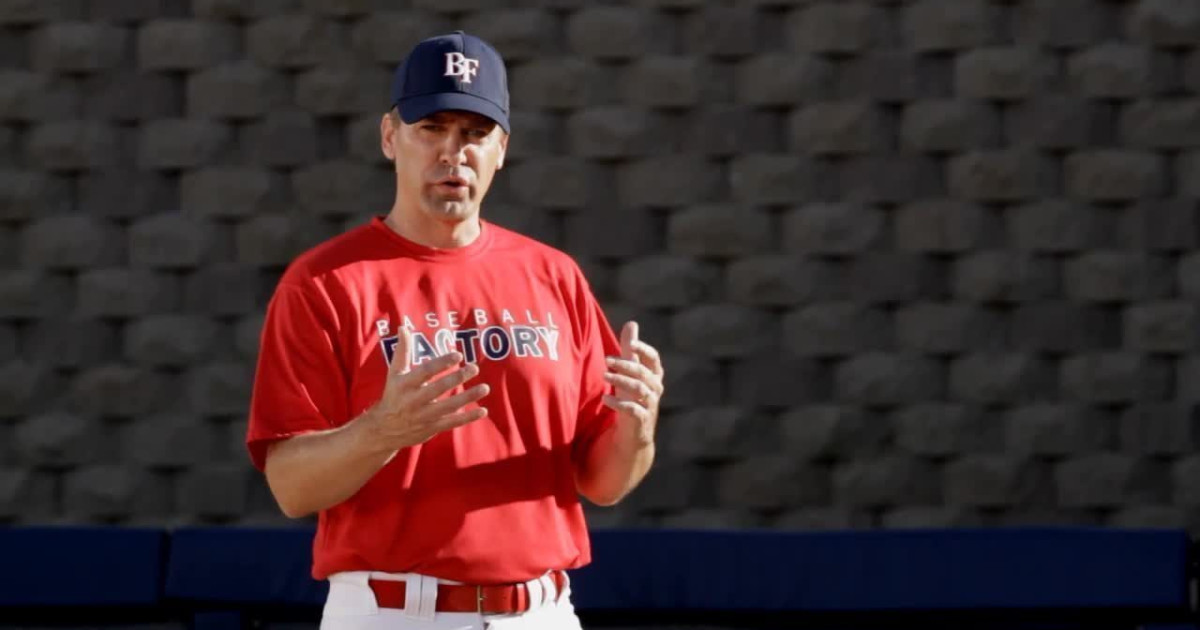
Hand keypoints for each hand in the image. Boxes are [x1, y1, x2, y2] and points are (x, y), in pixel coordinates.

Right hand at [365, 327, 489, 449]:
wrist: (385, 429)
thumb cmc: (394, 395)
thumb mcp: (394, 373)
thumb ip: (402, 351)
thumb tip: (403, 327)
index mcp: (405, 384)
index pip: (425, 371)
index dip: (442, 363)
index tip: (458, 355)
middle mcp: (414, 400)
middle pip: (438, 388)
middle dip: (457, 377)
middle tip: (474, 368)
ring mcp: (424, 416)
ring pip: (448, 406)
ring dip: (468, 397)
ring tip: (485, 387)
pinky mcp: (432, 428)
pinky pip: (452, 422)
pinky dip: (468, 417)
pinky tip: (483, 410)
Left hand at [602, 321, 664, 446]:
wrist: (634, 433)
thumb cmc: (632, 396)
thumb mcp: (631, 372)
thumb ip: (631, 350)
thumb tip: (632, 323)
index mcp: (654, 376)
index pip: (654, 359)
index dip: (644, 350)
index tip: (631, 344)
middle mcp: (655, 389)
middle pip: (643, 373)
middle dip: (626, 365)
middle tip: (607, 359)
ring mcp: (650, 405)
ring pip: (639, 389)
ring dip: (621, 381)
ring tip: (605, 376)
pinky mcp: (642, 420)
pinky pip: (633, 410)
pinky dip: (619, 404)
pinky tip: (606, 399)